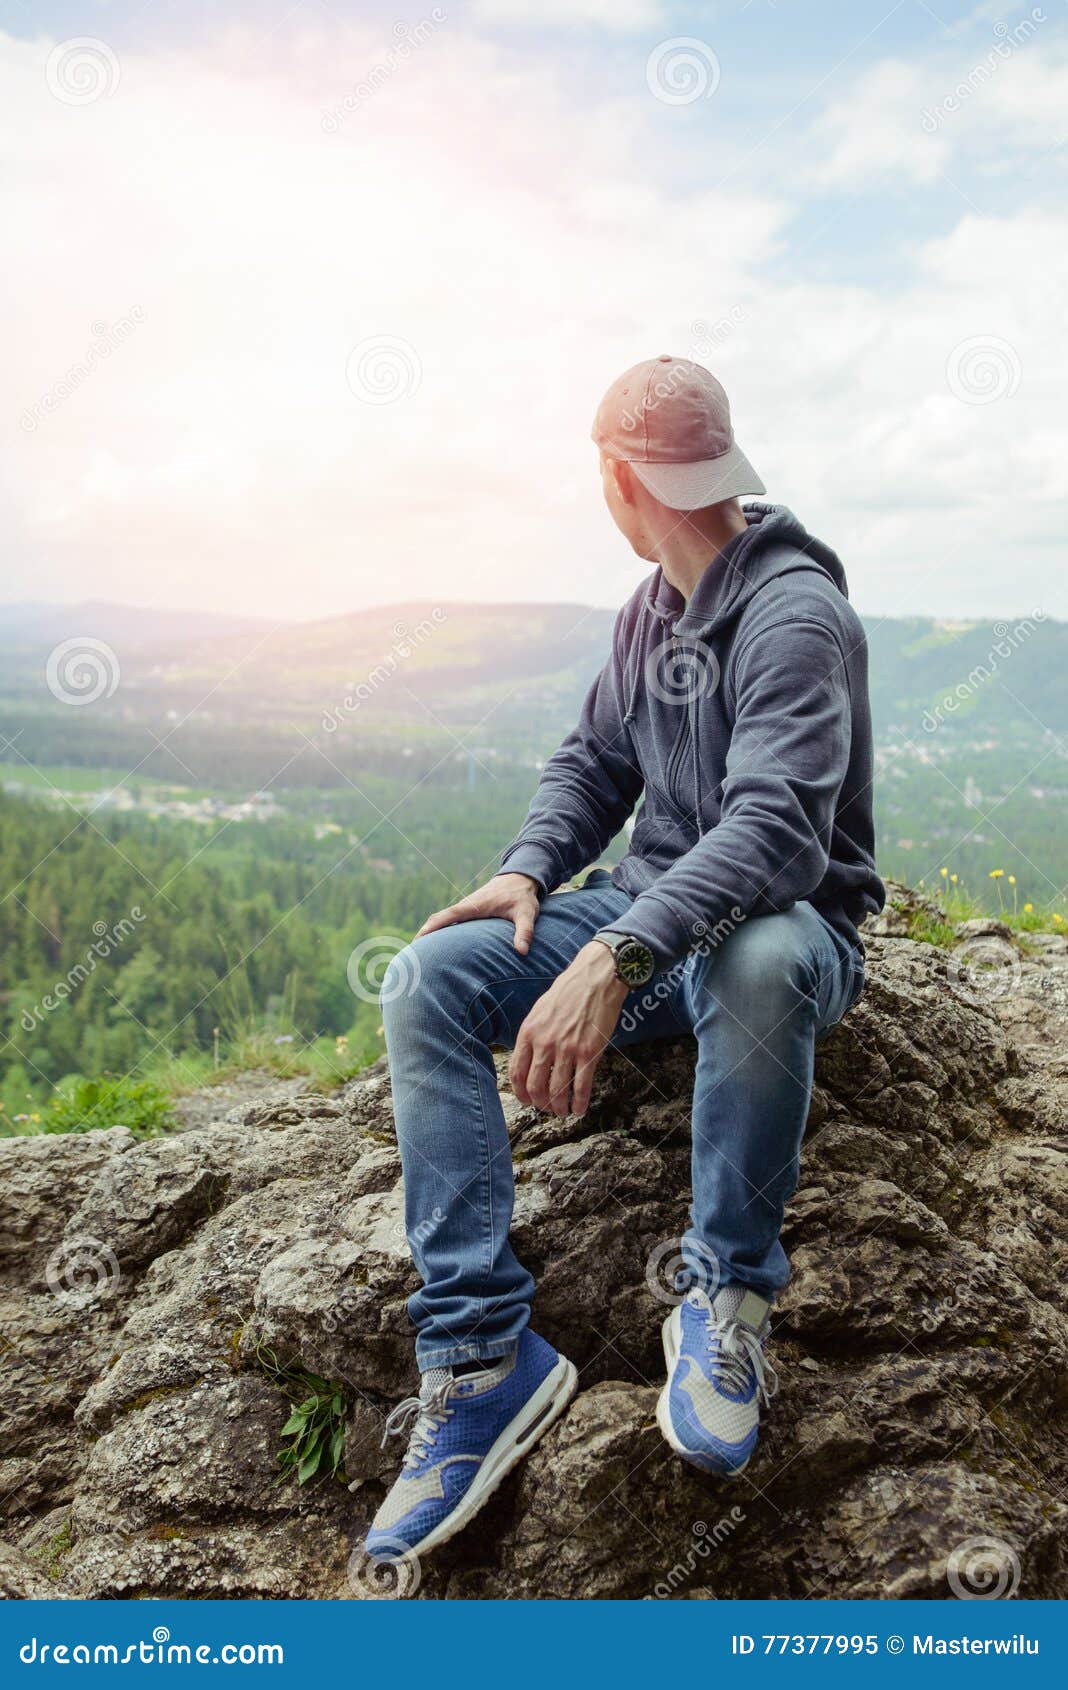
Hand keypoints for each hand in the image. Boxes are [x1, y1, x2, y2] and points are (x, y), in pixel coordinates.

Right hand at [416, 872, 540, 953]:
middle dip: (424, 935)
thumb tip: (522, 951)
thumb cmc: (521, 896)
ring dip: (429, 934)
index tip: (418, 940)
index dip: (432, 927)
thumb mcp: (526, 913)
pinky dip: (439, 931)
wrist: (520, 878)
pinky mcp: (469, 912)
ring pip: (441, 921)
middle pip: (438, 920)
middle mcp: (465, 906)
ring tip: (417, 955)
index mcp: (474, 906)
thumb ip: (525, 931)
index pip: (448, 916)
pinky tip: (436, 947)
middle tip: (410, 955)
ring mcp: (466, 909)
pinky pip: (449, 921)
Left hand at [510, 941, 628, 1117]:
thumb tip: (528, 1059)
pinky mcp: (589, 1052)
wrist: (596, 978)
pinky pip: (581, 1087)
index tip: (527, 1100)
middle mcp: (545, 1043)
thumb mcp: (539, 1011)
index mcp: (529, 1032)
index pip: (516, 1072)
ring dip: (560, 1108)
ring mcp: (567, 1049)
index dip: (520, 1093)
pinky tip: (580, 1109)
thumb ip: (532, 1035)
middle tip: (548, 1109)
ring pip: (557, 1091)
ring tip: (564, 1111)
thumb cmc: (568, 992)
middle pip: (535, 1087)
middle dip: (540, 1104)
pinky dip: (580, 1103)